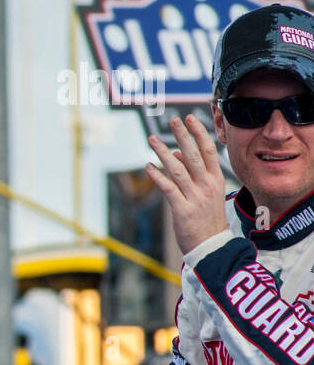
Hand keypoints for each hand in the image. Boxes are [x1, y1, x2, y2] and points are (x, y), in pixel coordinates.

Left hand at [145, 114, 228, 254]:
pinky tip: (148, 166)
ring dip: (163, 153)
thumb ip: (192, 173)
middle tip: (173, 120)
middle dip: (183, 136)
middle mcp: (206, 186)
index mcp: (215, 180)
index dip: (198, 133)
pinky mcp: (182, 209)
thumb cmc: (207, 219)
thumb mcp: (207, 193)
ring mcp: (195, 197)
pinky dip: (157, 176)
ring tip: (152, 139)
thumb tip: (174, 153)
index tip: (189, 118)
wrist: (213, 247)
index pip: (209, 151)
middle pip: (194, 155)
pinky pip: (168, 188)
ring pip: (177, 169)